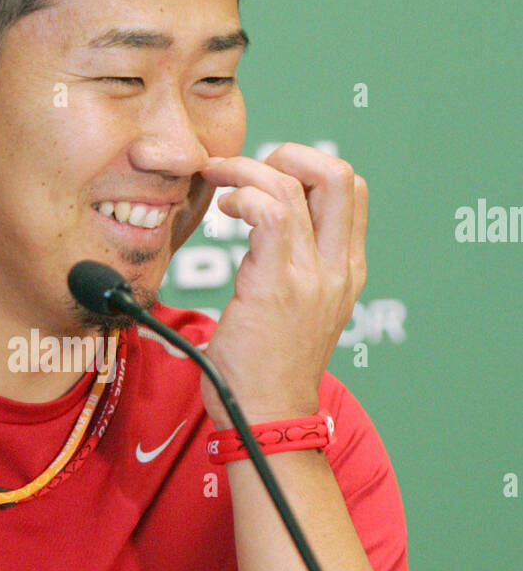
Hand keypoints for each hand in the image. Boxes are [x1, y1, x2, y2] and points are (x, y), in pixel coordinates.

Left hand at [199, 143, 367, 430]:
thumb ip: (290, 267)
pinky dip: (243, 196)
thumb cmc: (267, 369)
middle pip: (339, 174)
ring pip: (295, 184)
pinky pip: (270, 212)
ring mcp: (312, 274)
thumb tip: (260, 229)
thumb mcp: (297, 310)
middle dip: (288, 153)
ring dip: (247, 170)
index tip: (267, 178)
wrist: (268, 417)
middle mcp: (337, 267)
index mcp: (345, 269)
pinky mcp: (279, 285)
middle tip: (246, 171)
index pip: (350, 191)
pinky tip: (224, 211)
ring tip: (219, 184)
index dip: (308, 167)